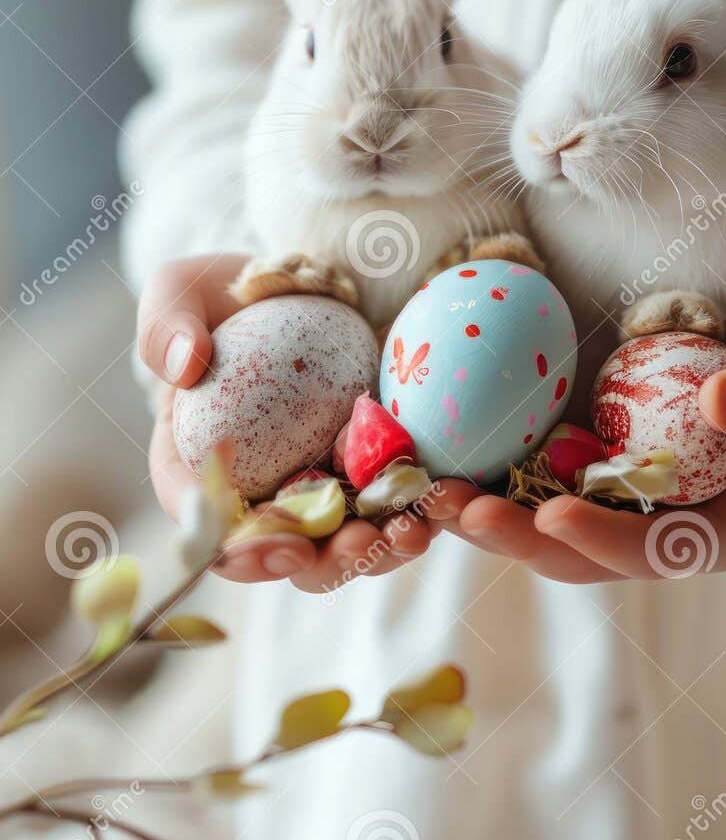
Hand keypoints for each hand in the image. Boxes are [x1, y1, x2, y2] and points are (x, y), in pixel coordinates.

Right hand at [139, 253, 466, 591]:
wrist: (300, 276)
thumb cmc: (224, 291)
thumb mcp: (180, 291)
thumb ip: (166, 326)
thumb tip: (181, 365)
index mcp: (199, 471)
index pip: (209, 530)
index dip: (240, 552)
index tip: (279, 546)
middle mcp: (261, 493)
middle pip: (287, 552)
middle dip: (324, 563)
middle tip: (356, 545)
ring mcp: (321, 484)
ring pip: (348, 540)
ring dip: (380, 549)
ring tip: (411, 532)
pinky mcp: (373, 465)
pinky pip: (396, 498)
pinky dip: (420, 506)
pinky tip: (446, 497)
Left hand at [445, 311, 725, 582]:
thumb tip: (717, 405)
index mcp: (718, 533)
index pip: (652, 552)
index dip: (600, 539)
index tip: (552, 513)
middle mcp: (665, 533)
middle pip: (582, 555)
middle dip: (519, 539)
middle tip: (460, 510)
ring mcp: (627, 508)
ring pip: (550, 529)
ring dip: (491, 517)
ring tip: (433, 494)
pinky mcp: (601, 476)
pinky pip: (542, 488)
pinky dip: (497, 480)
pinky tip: (449, 460)